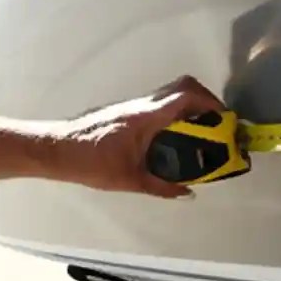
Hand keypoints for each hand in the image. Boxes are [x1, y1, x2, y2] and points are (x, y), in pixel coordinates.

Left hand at [49, 76, 225, 197]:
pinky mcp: (129, 111)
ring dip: (192, 106)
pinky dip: (178, 113)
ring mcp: (136, 105)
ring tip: (203, 132)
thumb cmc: (90, 162)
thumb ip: (162, 187)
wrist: (55, 149)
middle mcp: (143, 104)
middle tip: (217, 124)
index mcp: (147, 117)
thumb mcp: (129, 180)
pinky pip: (162, 104)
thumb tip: (189, 193)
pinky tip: (177, 137)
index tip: (225, 120)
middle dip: (207, 101)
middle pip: (184, 87)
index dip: (211, 103)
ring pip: (173, 93)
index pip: (187, 96)